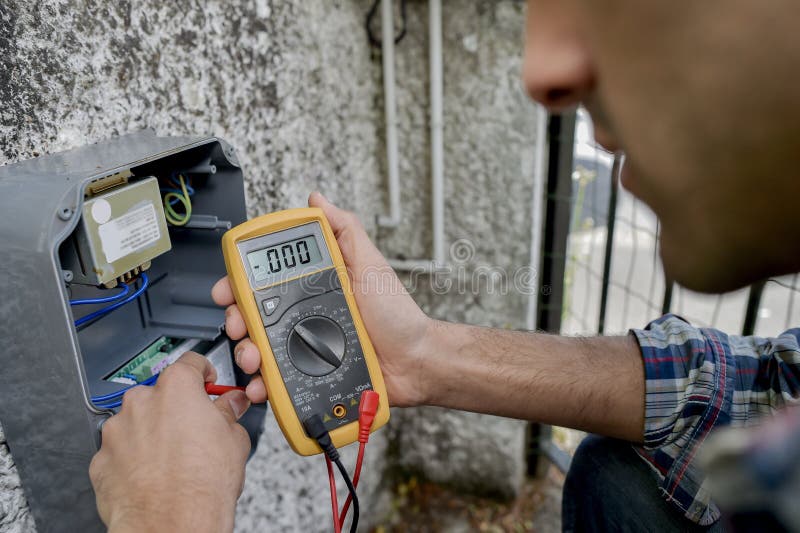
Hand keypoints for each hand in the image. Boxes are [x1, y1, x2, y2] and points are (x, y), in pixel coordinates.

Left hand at [89, 353, 250, 532]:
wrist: (172, 524)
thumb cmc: (201, 486)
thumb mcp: (234, 440)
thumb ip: (229, 414)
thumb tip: (231, 406)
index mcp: (176, 389)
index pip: (190, 363)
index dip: (203, 372)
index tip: (206, 382)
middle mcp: (141, 402)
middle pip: (159, 394)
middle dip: (175, 408)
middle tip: (193, 430)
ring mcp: (116, 431)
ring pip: (136, 422)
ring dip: (151, 433)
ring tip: (173, 460)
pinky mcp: (101, 460)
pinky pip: (119, 451)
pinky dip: (133, 459)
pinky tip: (153, 475)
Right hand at [211, 191, 433, 407]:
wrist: (415, 362)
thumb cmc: (397, 315)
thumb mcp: (370, 265)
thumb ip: (345, 231)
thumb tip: (318, 200)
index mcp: (313, 288)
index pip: (266, 279)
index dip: (240, 281)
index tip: (229, 288)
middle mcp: (305, 316)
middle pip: (254, 315)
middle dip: (238, 320)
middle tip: (240, 325)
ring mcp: (306, 348)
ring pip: (260, 349)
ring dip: (247, 353)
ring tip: (254, 357)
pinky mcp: (309, 376)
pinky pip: (277, 380)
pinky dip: (263, 383)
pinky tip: (263, 383)